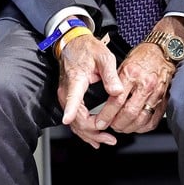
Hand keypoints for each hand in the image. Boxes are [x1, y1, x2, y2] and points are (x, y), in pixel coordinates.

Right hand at [58, 33, 124, 148]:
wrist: (73, 44)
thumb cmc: (87, 49)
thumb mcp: (103, 57)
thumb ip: (110, 74)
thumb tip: (117, 91)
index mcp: (76, 80)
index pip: (72, 98)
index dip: (71, 110)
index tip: (69, 119)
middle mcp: (67, 92)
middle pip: (76, 118)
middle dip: (92, 131)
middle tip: (110, 138)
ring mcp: (66, 97)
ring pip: (75, 122)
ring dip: (89, 134)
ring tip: (106, 140)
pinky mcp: (69, 100)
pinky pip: (75, 120)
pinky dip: (84, 131)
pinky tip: (93, 138)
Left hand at [92, 42, 174, 135]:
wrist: (163, 52)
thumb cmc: (142, 57)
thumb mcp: (123, 64)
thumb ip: (115, 83)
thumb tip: (104, 102)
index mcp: (132, 74)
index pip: (117, 100)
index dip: (106, 115)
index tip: (100, 122)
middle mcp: (145, 84)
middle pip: (129, 113)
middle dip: (117, 124)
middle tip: (110, 125)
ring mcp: (157, 93)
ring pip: (141, 119)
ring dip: (129, 127)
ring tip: (122, 127)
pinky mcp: (165, 99)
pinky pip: (153, 119)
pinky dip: (143, 127)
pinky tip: (136, 126)